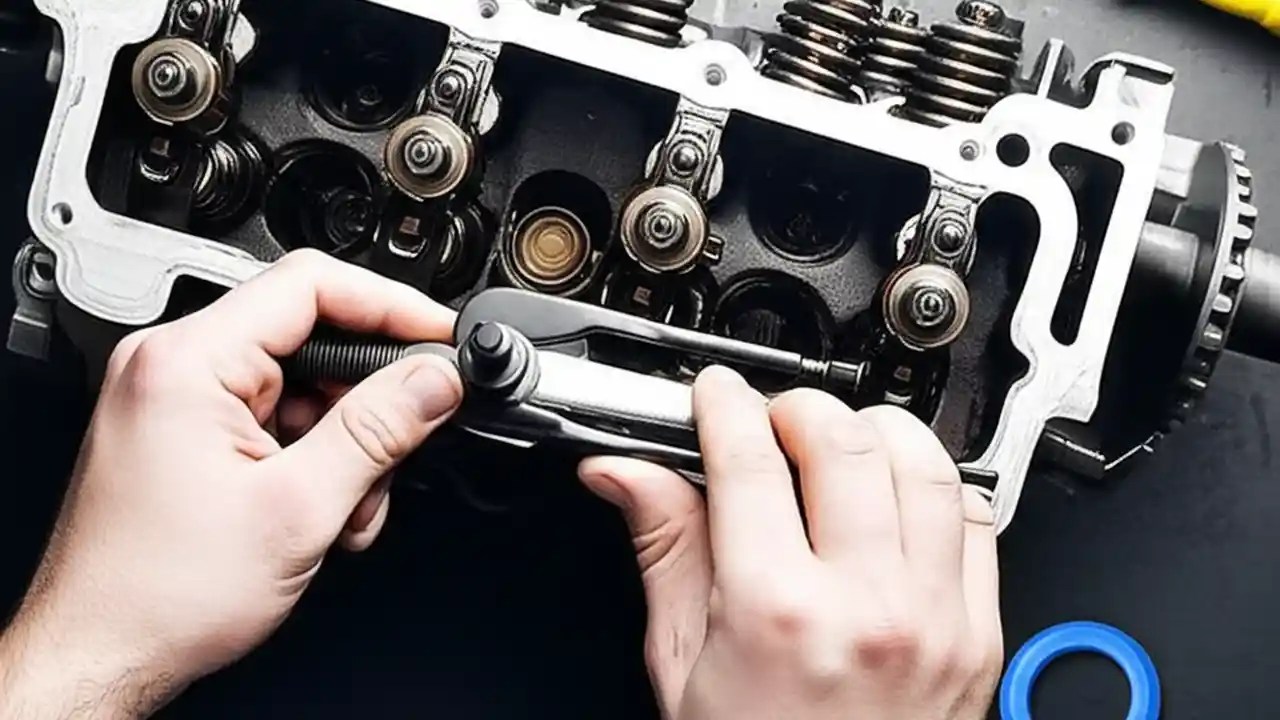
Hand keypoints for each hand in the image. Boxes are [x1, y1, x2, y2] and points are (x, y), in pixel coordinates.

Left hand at [0, 250, 461, 717]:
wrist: (98, 657)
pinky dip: (313, 463)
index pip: (312, 286)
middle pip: (313, 341)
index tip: (441, 339)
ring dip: (345, 448)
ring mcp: (176, 402)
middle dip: (368, 405)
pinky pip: (274, 422)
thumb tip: (435, 378)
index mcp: (187, 361)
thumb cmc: (158, 595)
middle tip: (396, 452)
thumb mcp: (298, 508)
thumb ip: (377, 431)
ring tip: (346, 510)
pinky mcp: (185, 435)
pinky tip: (319, 513)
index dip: (392, 307)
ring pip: (302, 390)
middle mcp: (173, 367)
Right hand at [579, 367, 1001, 718]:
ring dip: (872, 430)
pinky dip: (933, 483)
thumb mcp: (682, 662)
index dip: (723, 405)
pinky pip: (975, 518)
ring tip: (836, 442)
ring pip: (921, 464)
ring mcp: (935, 618)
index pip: (748, 458)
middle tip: (768, 419)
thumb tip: (624, 475)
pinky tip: (896, 492)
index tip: (715, 395)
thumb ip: (664, 550)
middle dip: (795, 406)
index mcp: (776, 611)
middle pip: (841, 441)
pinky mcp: (978, 634)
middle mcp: (866, 605)